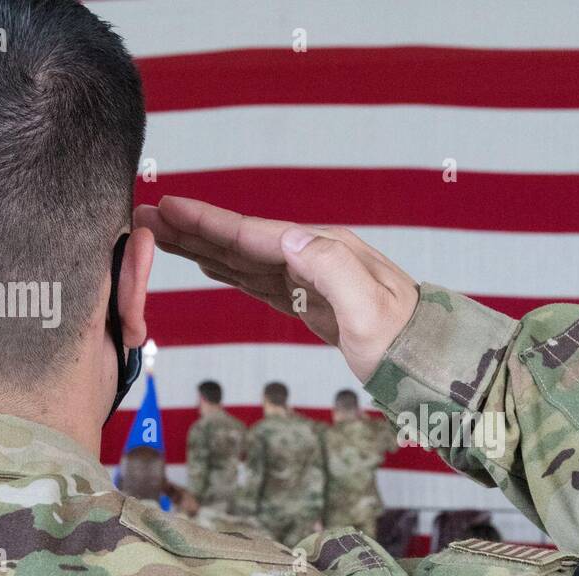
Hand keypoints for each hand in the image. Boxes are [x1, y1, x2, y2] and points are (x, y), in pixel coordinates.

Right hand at [134, 197, 420, 380]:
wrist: (434, 364)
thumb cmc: (407, 344)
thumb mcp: (371, 310)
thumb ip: (332, 270)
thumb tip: (289, 237)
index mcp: (325, 251)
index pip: (256, 234)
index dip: (210, 223)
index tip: (167, 207)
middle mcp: (318, 256)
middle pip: (244, 239)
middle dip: (194, 228)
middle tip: (145, 215)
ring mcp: (315, 278)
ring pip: (247, 258)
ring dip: (204, 246)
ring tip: (162, 235)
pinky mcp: (314, 303)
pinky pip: (262, 281)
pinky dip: (231, 270)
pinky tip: (210, 264)